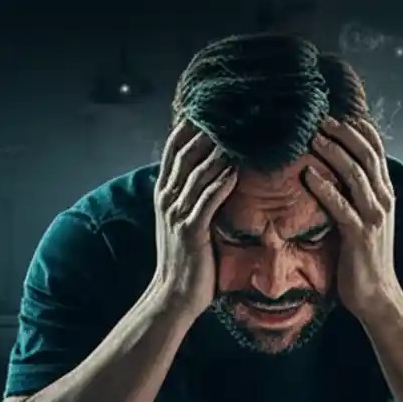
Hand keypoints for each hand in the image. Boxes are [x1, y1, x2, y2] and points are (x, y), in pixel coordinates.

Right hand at [150, 121, 235, 318]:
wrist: (173, 295)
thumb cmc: (187, 259)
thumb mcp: (186, 222)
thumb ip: (195, 197)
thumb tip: (215, 174)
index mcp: (165, 193)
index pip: (175, 149)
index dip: (190, 125)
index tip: (210, 106)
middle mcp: (167, 199)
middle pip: (184, 153)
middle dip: (205, 129)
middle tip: (228, 109)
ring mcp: (178, 214)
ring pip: (196, 173)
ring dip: (217, 151)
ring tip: (236, 130)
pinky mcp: (191, 230)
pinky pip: (207, 200)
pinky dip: (220, 183)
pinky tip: (235, 168)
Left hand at [304, 116, 399, 322]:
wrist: (378, 295)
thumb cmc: (366, 258)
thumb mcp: (367, 221)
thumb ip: (357, 196)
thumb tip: (335, 173)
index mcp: (386, 195)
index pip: (378, 153)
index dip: (361, 130)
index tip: (340, 113)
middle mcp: (384, 202)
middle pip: (367, 156)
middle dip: (344, 133)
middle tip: (321, 118)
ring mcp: (373, 217)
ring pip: (356, 175)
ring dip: (333, 153)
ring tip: (312, 138)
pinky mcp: (358, 234)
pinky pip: (340, 205)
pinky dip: (324, 187)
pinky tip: (308, 175)